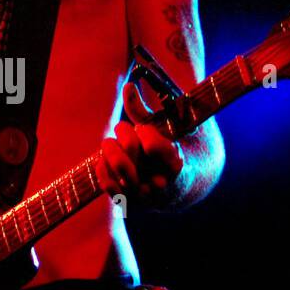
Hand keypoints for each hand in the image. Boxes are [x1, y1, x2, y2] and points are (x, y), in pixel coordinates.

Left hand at [95, 80, 184, 207]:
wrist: (187, 186)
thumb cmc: (180, 149)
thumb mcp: (174, 128)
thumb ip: (148, 110)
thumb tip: (127, 86)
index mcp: (178, 166)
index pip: (153, 146)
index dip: (145, 131)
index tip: (144, 128)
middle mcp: (160, 186)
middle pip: (130, 155)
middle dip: (124, 134)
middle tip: (127, 129)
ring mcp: (143, 197)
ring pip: (117, 168)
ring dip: (111, 148)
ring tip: (114, 142)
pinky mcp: (129, 203)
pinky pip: (106, 183)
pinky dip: (102, 164)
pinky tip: (106, 155)